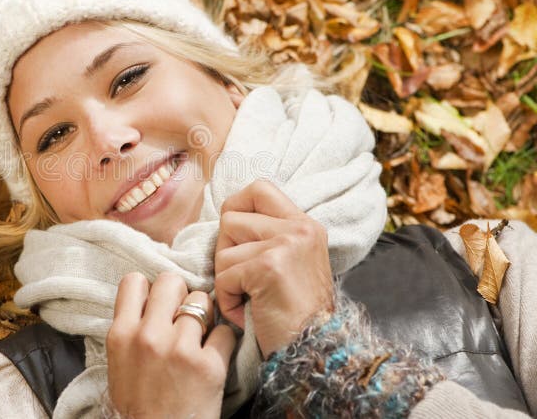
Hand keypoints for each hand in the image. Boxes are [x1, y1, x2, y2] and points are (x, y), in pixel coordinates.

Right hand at [106, 272, 236, 418]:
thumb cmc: (138, 405)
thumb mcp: (119, 362)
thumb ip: (131, 328)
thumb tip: (151, 299)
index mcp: (121, 334)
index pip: (134, 281)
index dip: (149, 289)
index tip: (157, 303)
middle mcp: (148, 336)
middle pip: (171, 281)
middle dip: (179, 294)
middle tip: (182, 315)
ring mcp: (179, 349)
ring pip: (201, 300)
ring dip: (204, 316)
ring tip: (200, 335)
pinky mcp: (209, 365)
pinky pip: (225, 331)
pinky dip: (223, 341)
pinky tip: (214, 355)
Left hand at [214, 180, 333, 357]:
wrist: (316, 351)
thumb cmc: (296, 314)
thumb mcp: (292, 262)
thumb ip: (268, 236)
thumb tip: (225, 219)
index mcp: (305, 224)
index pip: (258, 188)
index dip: (236, 207)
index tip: (235, 237)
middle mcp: (298, 228)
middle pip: (230, 217)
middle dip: (226, 251)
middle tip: (244, 279)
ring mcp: (284, 244)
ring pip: (223, 250)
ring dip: (227, 280)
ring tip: (250, 299)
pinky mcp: (268, 267)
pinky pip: (223, 276)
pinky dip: (228, 300)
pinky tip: (248, 313)